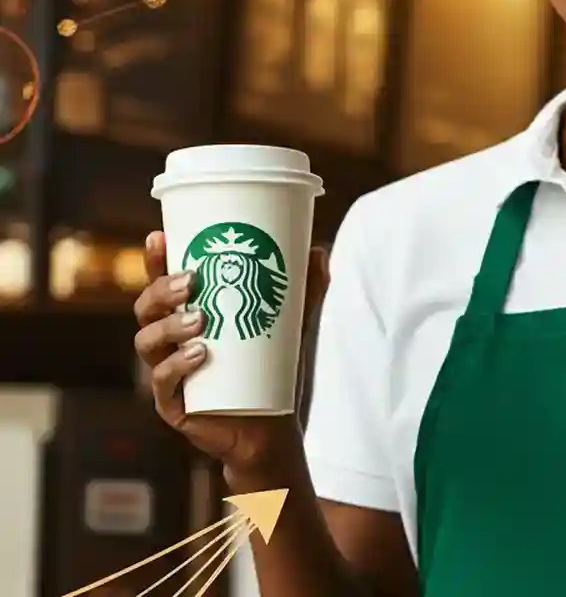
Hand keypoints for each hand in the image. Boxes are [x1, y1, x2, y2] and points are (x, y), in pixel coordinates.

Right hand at [133, 231, 329, 473]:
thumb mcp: (291, 325)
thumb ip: (304, 289)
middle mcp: (169, 342)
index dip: (155, 260)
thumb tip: (319, 250)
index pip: (162, 284)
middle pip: (146, 308)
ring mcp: (166, 373)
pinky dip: (176, 366)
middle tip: (192, 281)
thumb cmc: (273, 370)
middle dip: (161, 290)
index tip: (160, 236)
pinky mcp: (173, 404)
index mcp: (187, 316)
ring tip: (200, 320)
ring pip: (147, 341)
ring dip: (169, 326)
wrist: (272, 428)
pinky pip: (162, 382)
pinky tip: (198, 355)